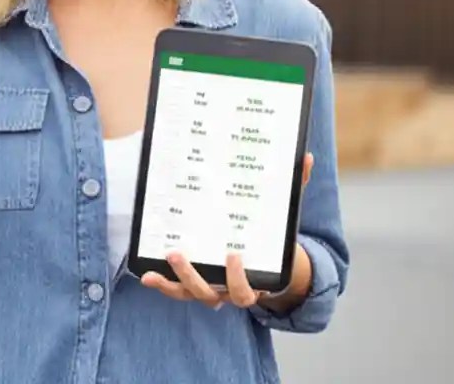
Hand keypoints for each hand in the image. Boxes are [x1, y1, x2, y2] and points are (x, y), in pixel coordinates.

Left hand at [140, 153, 314, 310]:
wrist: (269, 268)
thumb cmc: (273, 242)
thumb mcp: (283, 221)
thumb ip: (296, 191)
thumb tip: (307, 158)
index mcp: (254, 281)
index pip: (246, 288)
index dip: (238, 277)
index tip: (234, 254)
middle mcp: (229, 291)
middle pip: (212, 294)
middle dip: (193, 276)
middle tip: (179, 253)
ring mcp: (211, 290)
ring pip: (192, 294)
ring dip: (176, 277)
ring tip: (166, 254)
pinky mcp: (193, 286)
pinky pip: (176, 290)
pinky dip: (162, 284)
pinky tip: (146, 273)